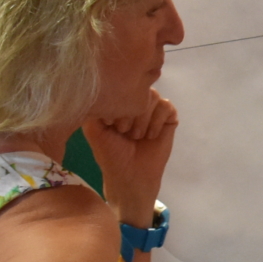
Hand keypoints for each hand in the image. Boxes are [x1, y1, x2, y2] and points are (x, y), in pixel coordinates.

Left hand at [84, 91, 178, 224]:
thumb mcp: (94, 129)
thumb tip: (102, 87)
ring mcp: (153, 110)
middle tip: (124, 132)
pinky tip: (150, 136)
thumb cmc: (110, 154)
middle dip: (131, 112)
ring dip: (143, 118)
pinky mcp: (169, 119)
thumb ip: (95, 106)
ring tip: (137, 136)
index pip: (121, 85)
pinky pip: (167, 107)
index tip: (110, 124)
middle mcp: (137, 104)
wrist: (130, 176)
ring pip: (153, 96)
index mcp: (118, 103)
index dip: (117, 103)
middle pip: (139, 89)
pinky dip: (157, 121)